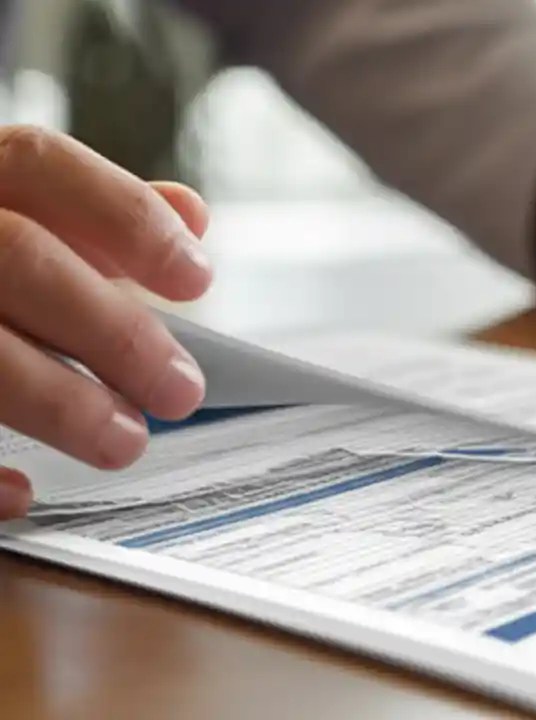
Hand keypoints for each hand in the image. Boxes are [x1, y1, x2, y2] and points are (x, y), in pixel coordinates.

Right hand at [0, 125, 212, 519]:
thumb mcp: (11, 219)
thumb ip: (92, 220)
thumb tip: (190, 217)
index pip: (38, 165)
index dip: (126, 218)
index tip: (199, 280)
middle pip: (13, 257)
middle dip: (110, 328)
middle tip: (180, 390)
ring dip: (54, 400)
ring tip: (123, 442)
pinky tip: (20, 491)